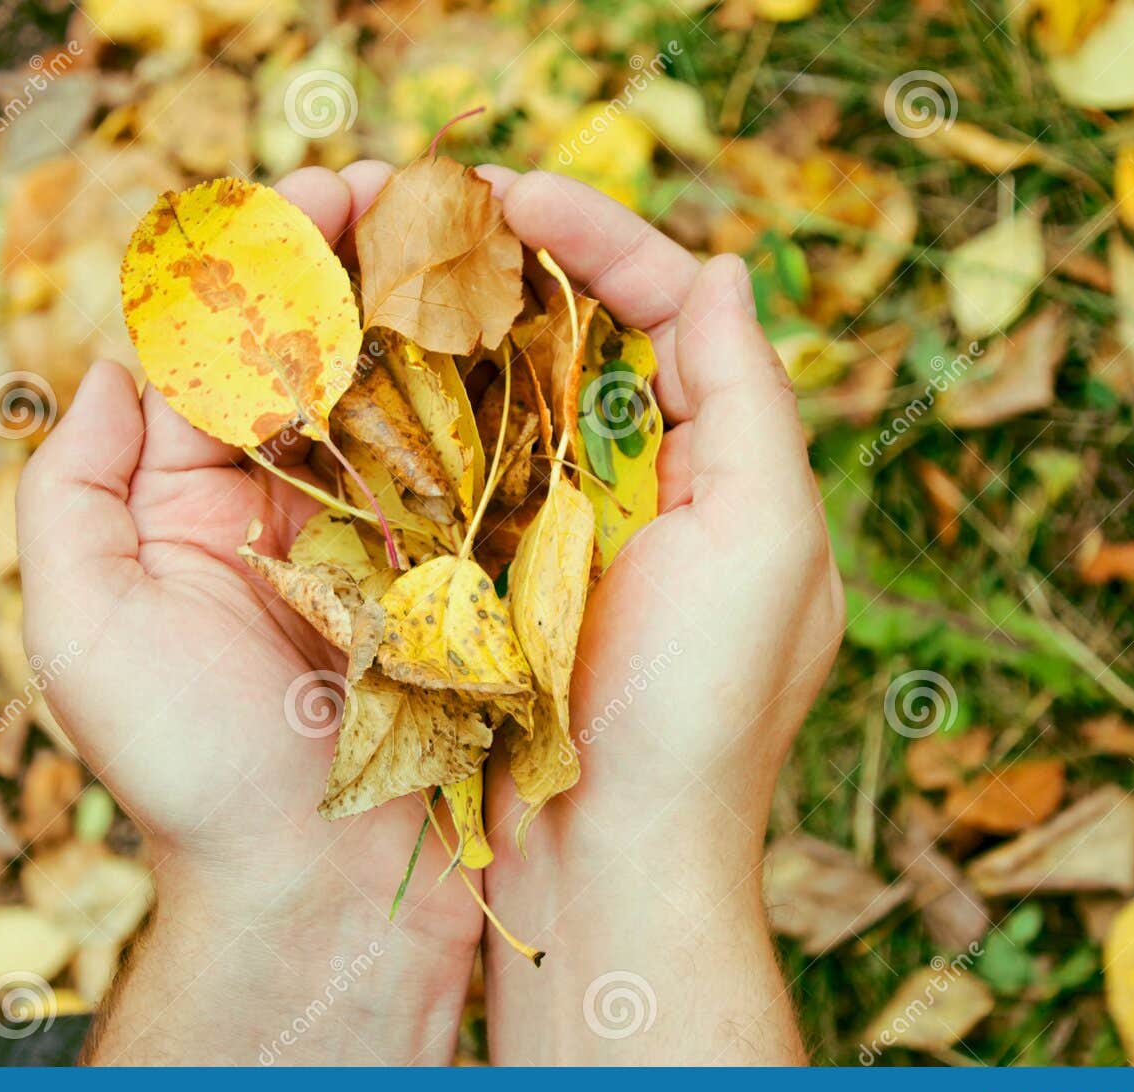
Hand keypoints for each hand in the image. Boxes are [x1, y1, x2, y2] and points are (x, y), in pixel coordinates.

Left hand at [16, 165, 483, 1064]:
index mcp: (190, 509)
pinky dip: (482, 395)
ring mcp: (375, 543)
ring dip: (426, 309)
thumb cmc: (189, 772)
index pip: (222, 354)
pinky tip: (513, 333)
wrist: (317, 894)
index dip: (266, 264)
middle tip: (412, 193)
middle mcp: (284, 512)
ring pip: (395, 398)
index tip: (322, 194)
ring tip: (469, 237)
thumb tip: (112, 365)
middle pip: (317, 357)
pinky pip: (463, 471)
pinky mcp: (449, 579)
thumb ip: (72, 491)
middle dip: (357, 263)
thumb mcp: (83, 631)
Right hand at [476, 170, 843, 1062]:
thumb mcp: (765, 542)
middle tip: (433, 209)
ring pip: (510, 392)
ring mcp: (563, 530)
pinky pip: (456, 469)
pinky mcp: (492, 575)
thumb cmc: (702, 710)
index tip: (512, 190)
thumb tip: (721, 268)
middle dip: (514, 263)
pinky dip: (419, 412)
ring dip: (458, 324)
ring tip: (391, 264)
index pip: (666, 308)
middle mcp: (644, 484)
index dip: (599, 234)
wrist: (611, 860)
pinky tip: (368, 369)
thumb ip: (749, 399)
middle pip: (580, 336)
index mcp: (719, 463)